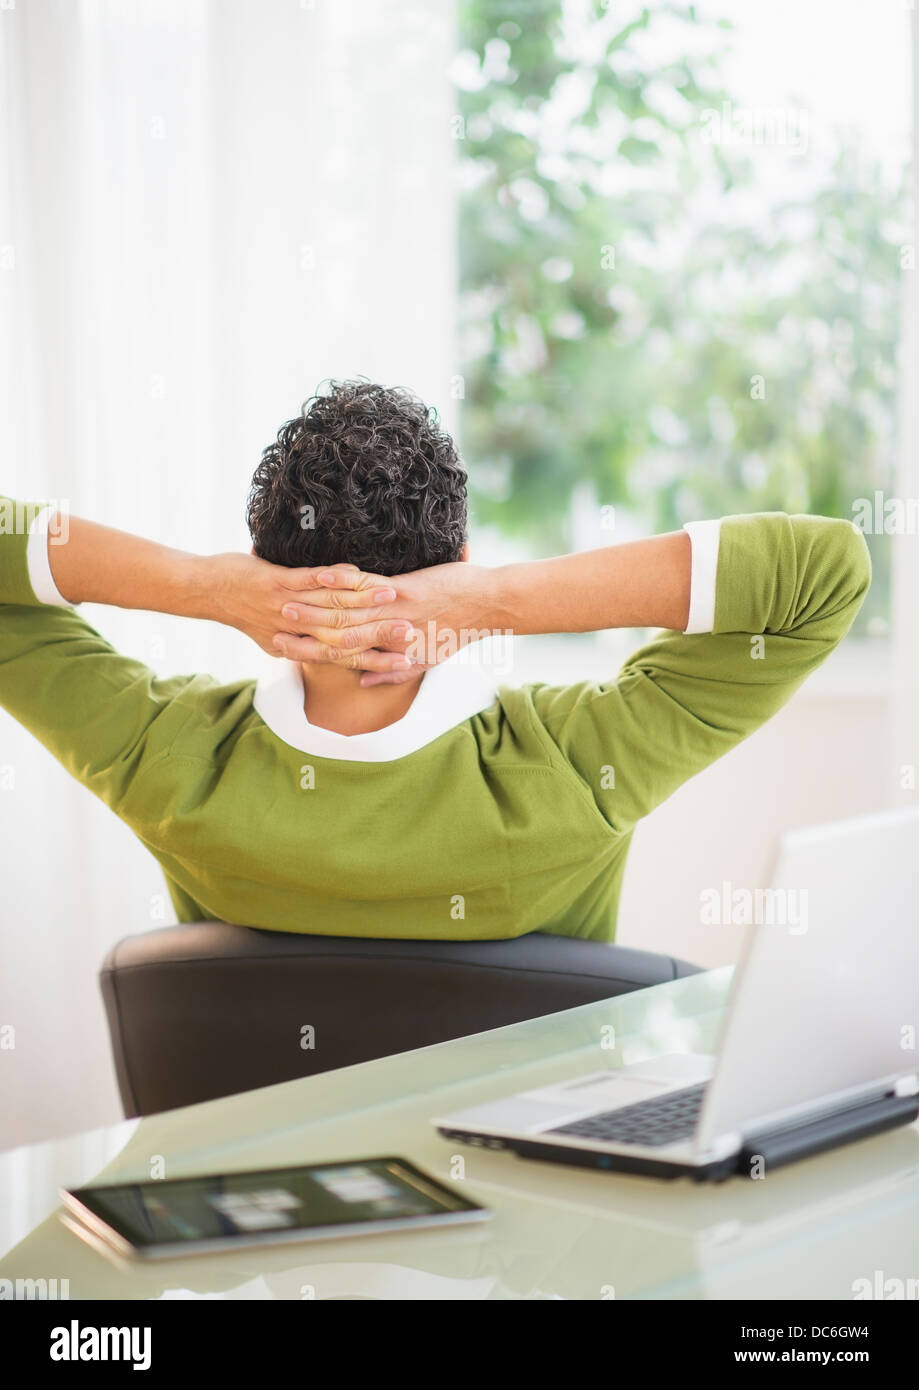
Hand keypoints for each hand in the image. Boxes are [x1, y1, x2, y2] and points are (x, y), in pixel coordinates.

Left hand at [203, 553, 417, 675]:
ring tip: (395, 596)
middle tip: (413, 633)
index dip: (377, 661)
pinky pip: (309, 582)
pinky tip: (355, 572)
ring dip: (365, 601)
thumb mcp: (274, 634)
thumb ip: (301, 642)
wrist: (205, 592)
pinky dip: (334, 577)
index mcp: (298, 646)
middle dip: (381, 636)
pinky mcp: (275, 585)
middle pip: (345, 638)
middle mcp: (294, 632)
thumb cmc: (242, 609)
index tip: (407, 661)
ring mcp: (285, 608)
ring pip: (332, 608)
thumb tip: (327, 650)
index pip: (345, 658)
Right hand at [272, 560, 495, 684]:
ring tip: (285, 606)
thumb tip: (367, 680)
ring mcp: (398, 616)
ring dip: (315, 612)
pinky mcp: (407, 593)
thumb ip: (394, 672)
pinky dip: (345, 584)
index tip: (284, 652)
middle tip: (273, 629)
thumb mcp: (428, 659)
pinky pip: (370, 590)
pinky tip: (323, 578)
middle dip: (304, 636)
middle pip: (339, 640)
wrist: (492, 606)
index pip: (344, 658)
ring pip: (348, 618)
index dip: (312, 656)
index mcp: (395, 656)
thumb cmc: (462, 629)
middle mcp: (392, 639)